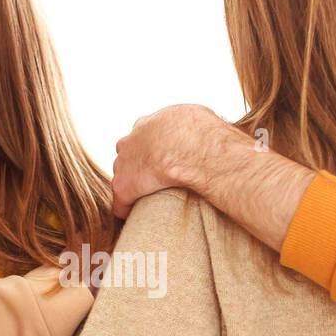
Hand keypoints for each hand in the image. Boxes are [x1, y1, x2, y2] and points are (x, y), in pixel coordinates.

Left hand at [111, 104, 233, 217]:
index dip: (154, 150)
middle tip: (155, 180)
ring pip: (123, 177)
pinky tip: (134, 217)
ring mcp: (125, 163)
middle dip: (138, 166)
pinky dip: (126, 210)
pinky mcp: (124, 186)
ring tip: (147, 200)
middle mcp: (132, 140)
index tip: (164, 161)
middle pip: (129, 154)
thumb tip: (214, 134)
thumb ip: (196, 126)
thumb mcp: (200, 119)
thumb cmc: (204, 134)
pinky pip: (121, 203)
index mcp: (151, 123)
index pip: (144, 136)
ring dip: (133, 188)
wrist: (191, 147)